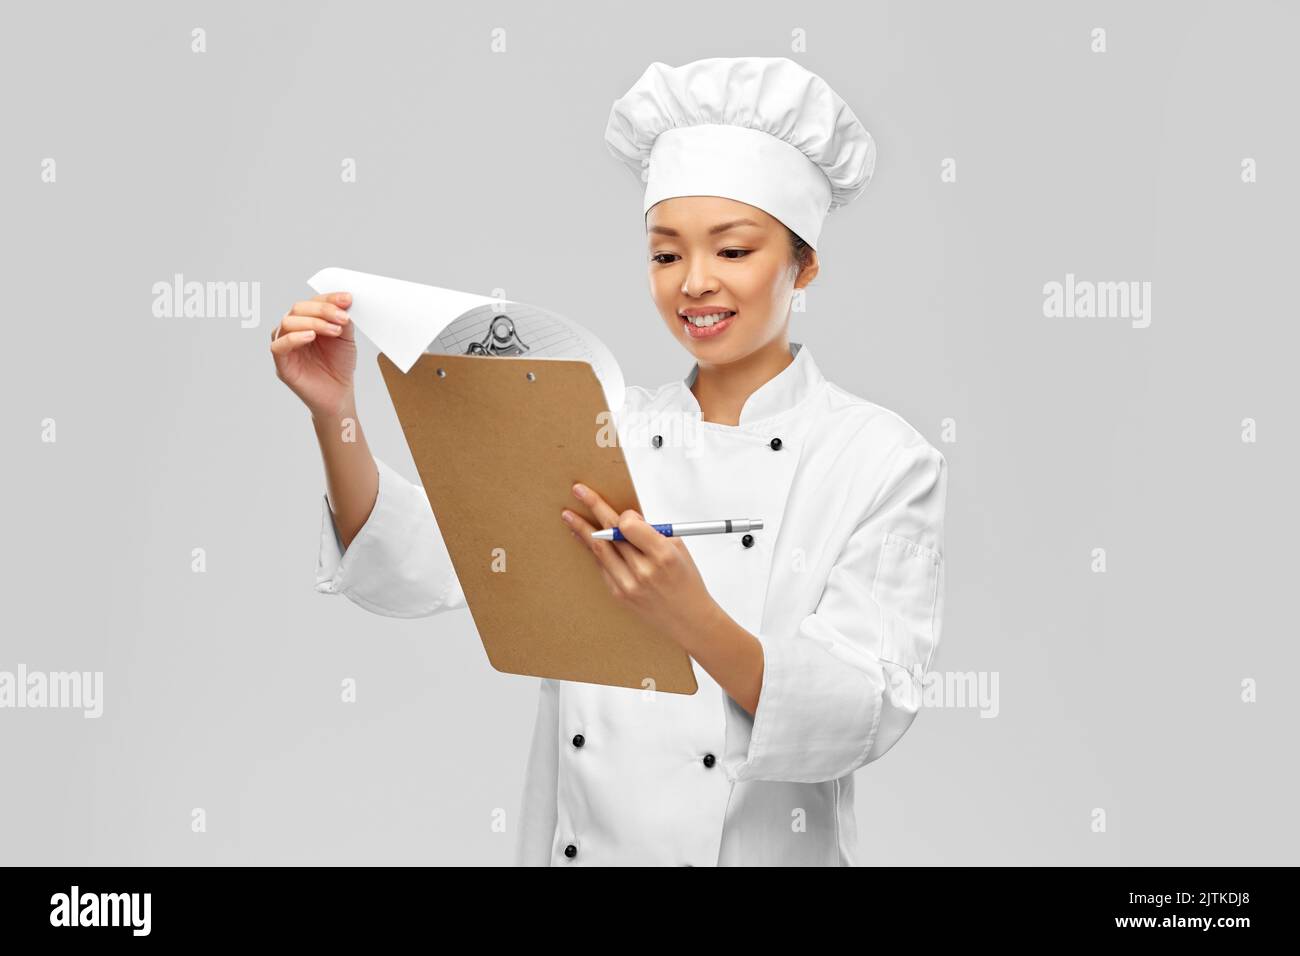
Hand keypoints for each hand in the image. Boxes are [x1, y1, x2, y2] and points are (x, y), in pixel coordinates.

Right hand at [270, 291, 355, 418]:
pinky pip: (279, 345)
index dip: (329, 298)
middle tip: (342, 318)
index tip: (347, 299)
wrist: (339, 395)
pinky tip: (311, 337)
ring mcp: (285, 345)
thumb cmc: (339, 366)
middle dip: (322, 310)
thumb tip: (345, 301)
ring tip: (334, 330)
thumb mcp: (346, 339)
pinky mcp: (281, 363)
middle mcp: (293, 330)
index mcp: (307, 321)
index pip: (312, 302)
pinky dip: (294, 338)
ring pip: (287, 322)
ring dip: (313, 322)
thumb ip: (344, 320)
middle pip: (298, 309)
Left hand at [562, 482, 720, 649]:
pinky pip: (602, 566)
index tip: (626, 513)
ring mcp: (628, 584)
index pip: (629, 526)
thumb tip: (626, 517)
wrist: (688, 619)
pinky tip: (584, 538)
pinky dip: (593, 550)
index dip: (625, 515)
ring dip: (581, 529)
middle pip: (609, 533)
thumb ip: (652, 532)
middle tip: (579, 490)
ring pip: (599, 550)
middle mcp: (643, 571)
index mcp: (662, 555)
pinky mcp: (619, 594)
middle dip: (593, 507)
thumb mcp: (678, 549)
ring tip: (569, 516)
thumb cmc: (686, 581)